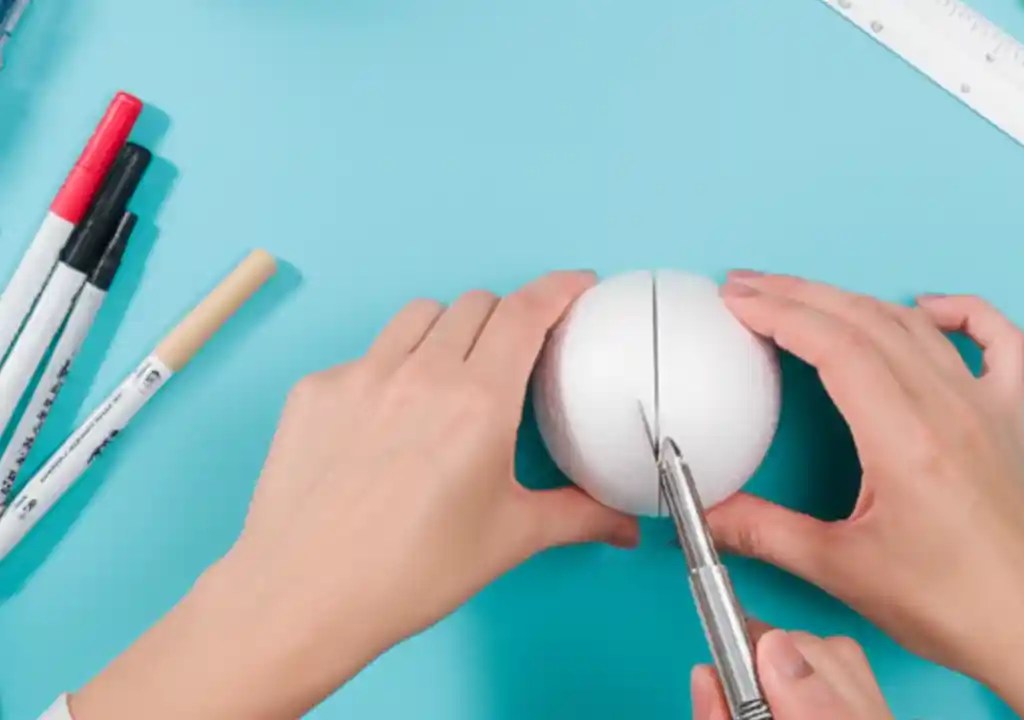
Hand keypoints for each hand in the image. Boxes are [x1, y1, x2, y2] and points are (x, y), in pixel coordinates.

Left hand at [71, 271, 638, 719]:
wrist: (303, 597)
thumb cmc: (410, 573)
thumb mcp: (509, 539)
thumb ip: (578, 516)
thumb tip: (625, 526)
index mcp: (478, 402)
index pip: (526, 313)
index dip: (559, 288)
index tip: (577, 285)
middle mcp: (420, 374)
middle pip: (477, 304)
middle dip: (507, 316)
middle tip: (517, 354)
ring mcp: (360, 375)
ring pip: (419, 315)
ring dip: (449, 328)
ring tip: (453, 372)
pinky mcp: (315, 390)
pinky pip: (367, 353)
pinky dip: (391, 366)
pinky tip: (391, 417)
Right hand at [710, 272, 1023, 718]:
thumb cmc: (954, 606)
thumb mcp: (842, 570)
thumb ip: (765, 533)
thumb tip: (707, 514)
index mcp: (906, 437)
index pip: (833, 344)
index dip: (778, 312)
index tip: (736, 299)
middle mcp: (948, 407)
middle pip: (865, 319)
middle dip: (798, 294)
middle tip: (746, 287)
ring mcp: (983, 407)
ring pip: (913, 325)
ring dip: (852, 300)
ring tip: (803, 296)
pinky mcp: (1008, 421)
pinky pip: (996, 341)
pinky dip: (959, 311)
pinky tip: (926, 306)